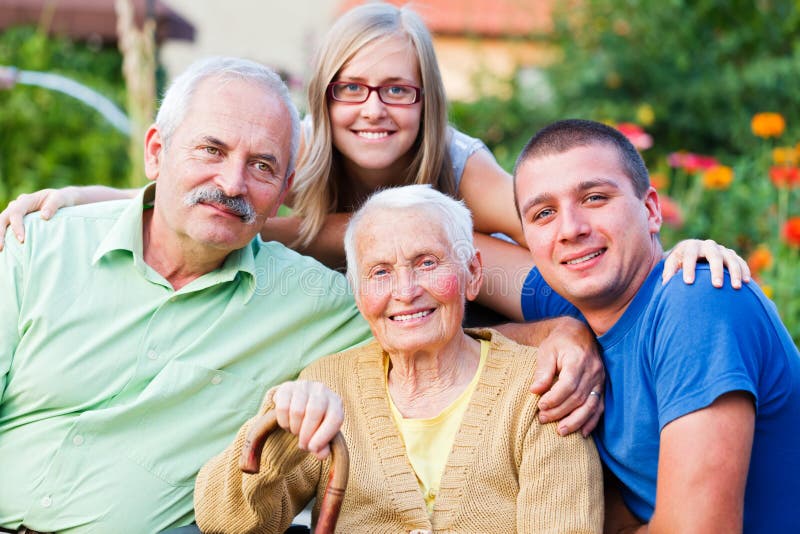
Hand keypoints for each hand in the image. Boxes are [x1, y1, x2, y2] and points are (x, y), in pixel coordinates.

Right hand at [0, 188, 74, 250]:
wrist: (61, 200)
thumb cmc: (61, 199)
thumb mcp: (60, 198)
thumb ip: (53, 205)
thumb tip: (44, 217)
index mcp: (26, 200)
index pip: (16, 212)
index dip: (17, 226)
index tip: (21, 240)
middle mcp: (17, 205)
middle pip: (3, 218)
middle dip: (0, 232)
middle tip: (0, 248)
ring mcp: (16, 212)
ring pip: (2, 222)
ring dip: (0, 235)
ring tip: (0, 249)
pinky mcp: (17, 220)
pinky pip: (8, 227)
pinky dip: (4, 236)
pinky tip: (5, 248)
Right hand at [270, 380, 343, 459]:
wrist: (300, 403)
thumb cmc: (316, 422)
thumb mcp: (323, 434)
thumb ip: (323, 446)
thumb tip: (321, 454)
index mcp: (336, 402)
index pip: (335, 418)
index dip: (323, 436)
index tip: (313, 449)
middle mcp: (322, 390)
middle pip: (314, 412)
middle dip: (306, 434)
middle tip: (303, 445)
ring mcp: (304, 386)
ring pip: (297, 411)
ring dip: (294, 428)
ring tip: (296, 432)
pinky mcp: (287, 387)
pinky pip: (283, 407)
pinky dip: (284, 422)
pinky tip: (288, 424)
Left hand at [531, 316, 604, 436]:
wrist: (578, 333)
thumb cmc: (559, 342)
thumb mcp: (547, 350)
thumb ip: (542, 371)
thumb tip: (534, 390)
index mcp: (578, 359)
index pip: (568, 384)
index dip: (554, 398)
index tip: (540, 405)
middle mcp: (593, 371)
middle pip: (578, 397)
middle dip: (560, 411)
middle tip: (543, 419)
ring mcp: (600, 380)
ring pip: (591, 405)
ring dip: (576, 421)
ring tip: (560, 431)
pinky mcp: (602, 387)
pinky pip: (599, 407)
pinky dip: (591, 421)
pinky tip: (583, 432)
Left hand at [663, 238, 750, 288]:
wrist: (690, 253)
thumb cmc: (678, 262)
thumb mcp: (671, 264)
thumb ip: (668, 272)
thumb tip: (665, 284)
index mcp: (690, 246)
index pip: (689, 256)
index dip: (688, 268)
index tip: (688, 283)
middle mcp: (707, 245)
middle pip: (713, 255)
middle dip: (715, 270)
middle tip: (717, 285)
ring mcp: (721, 249)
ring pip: (730, 258)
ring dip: (735, 272)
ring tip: (736, 287)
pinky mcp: (731, 255)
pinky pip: (740, 261)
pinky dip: (744, 270)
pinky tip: (747, 282)